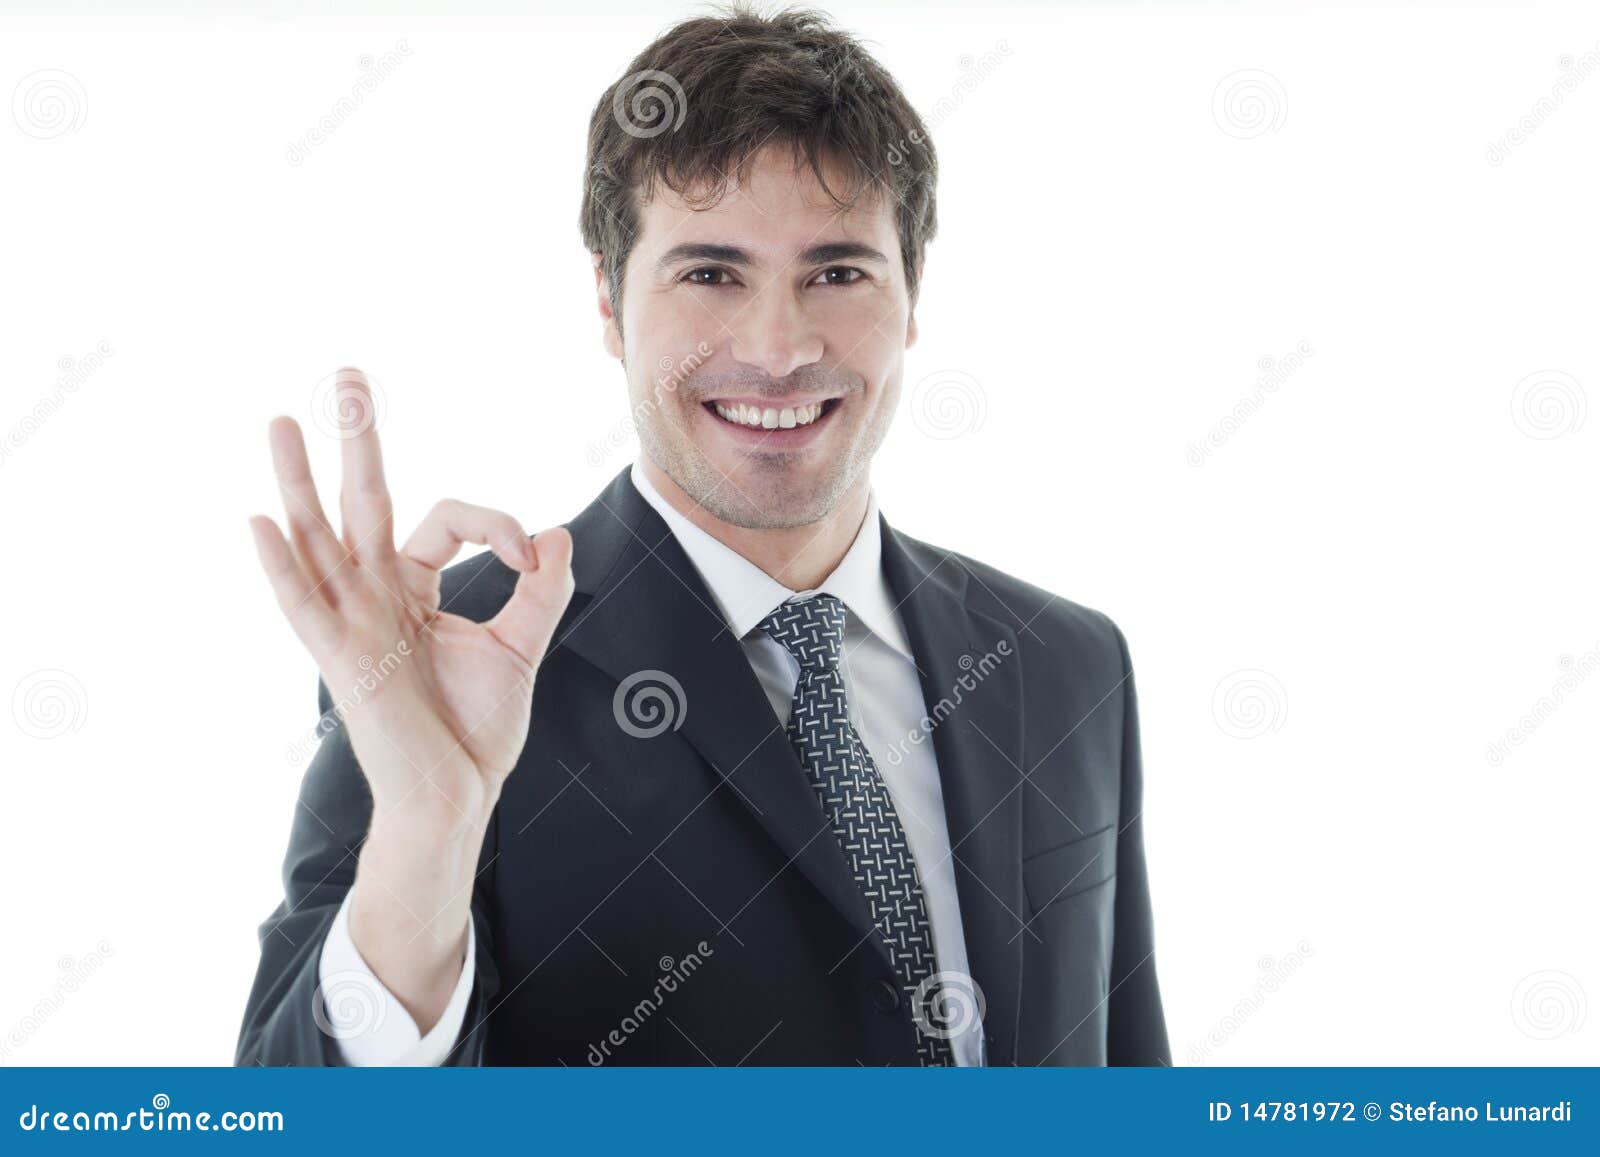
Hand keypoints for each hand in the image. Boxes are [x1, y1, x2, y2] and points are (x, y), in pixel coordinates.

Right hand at [248, 368, 573, 831]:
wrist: (458, 796)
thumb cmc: (476, 729)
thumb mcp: (521, 648)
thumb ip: (541, 591)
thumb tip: (555, 535)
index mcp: (413, 589)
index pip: (443, 520)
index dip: (495, 524)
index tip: (530, 555)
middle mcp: (375, 596)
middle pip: (361, 503)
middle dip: (356, 440)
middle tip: (349, 375)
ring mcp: (353, 624)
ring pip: (320, 539)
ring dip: (299, 481)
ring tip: (281, 421)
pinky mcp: (342, 661)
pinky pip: (305, 608)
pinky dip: (281, 567)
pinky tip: (259, 521)